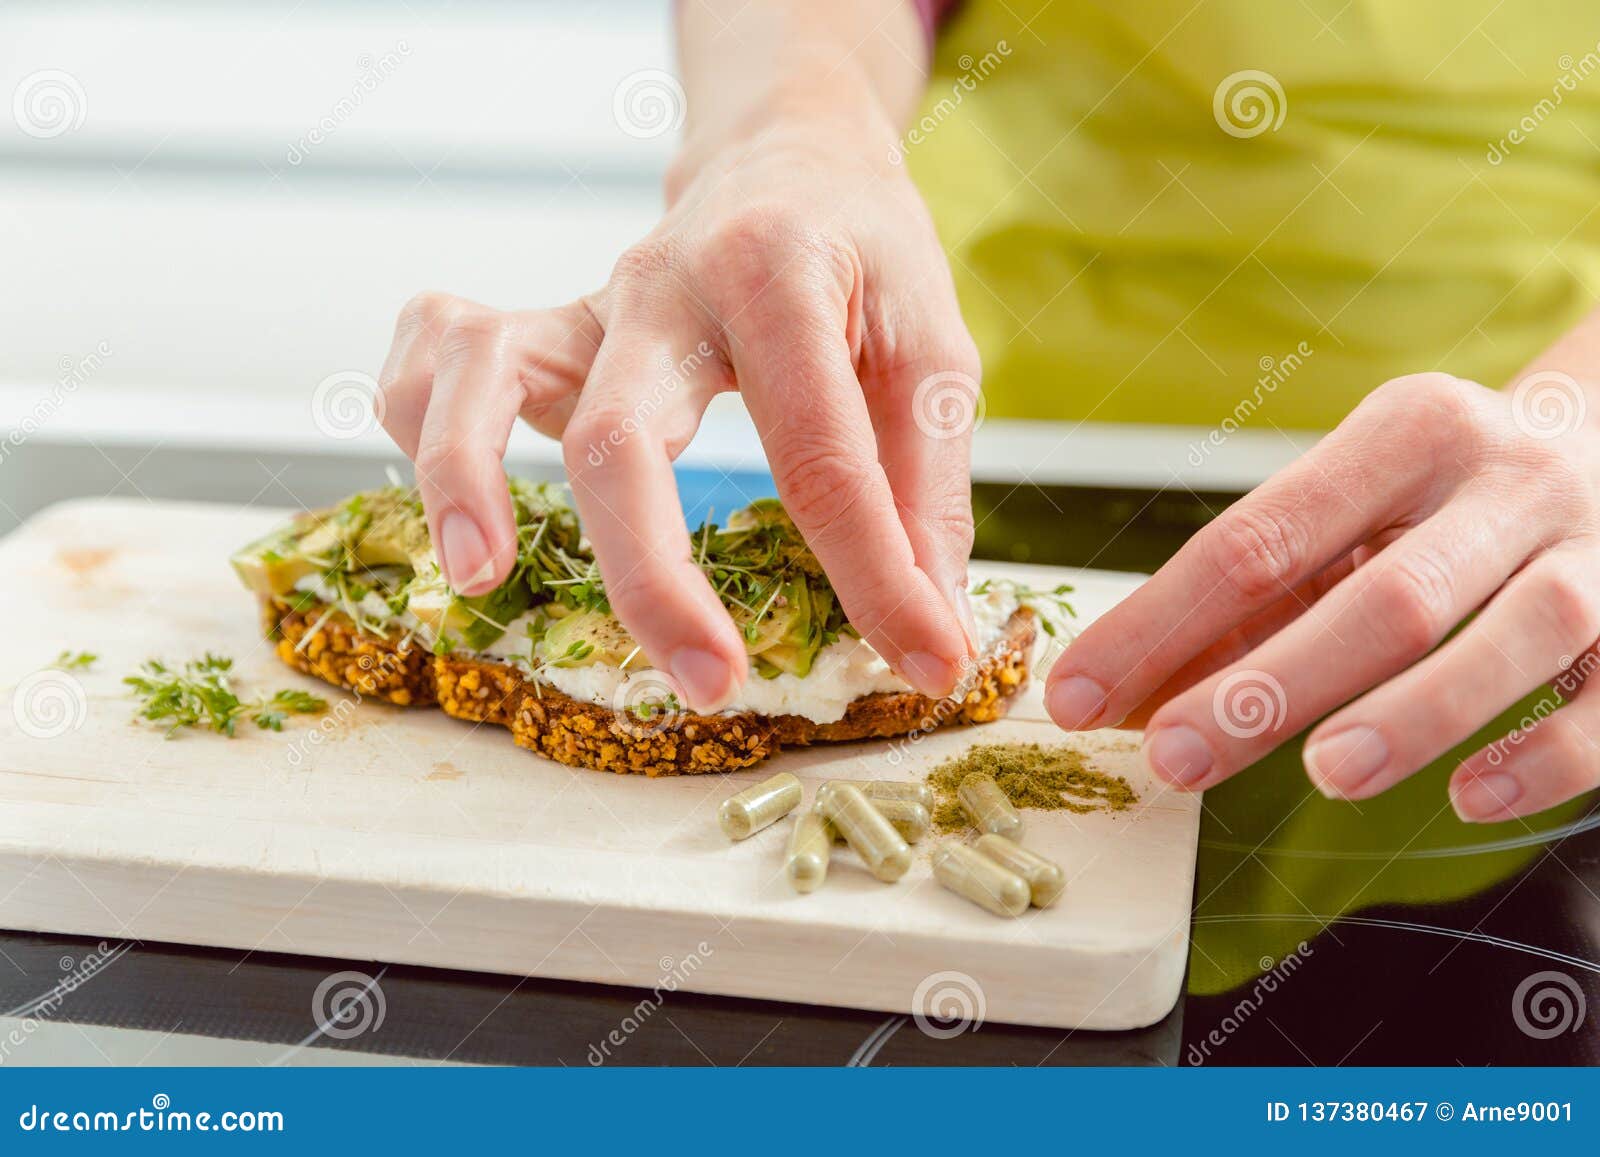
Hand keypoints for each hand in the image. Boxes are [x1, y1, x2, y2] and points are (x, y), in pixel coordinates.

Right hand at [375, 73, 977, 712]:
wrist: (787, 155)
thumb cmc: (861, 252)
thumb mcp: (929, 342)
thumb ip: (926, 476)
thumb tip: (930, 616)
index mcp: (778, 277)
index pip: (823, 454)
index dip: (876, 576)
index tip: (920, 661)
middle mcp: (664, 284)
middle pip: (622, 436)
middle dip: (653, 578)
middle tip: (709, 683)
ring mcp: (589, 302)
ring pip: (486, 374)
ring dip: (463, 478)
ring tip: (481, 581)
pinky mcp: (547, 322)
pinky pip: (439, 349)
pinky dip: (421, 420)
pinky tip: (464, 503)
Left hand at [1045, 372, 1599, 822]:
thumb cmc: (1451, 494)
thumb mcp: (1357, 509)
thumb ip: (1259, 601)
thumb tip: (1135, 695)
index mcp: (1405, 433)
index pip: (1259, 537)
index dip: (1160, 622)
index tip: (1079, 694)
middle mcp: (1505, 480)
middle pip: (1384, 593)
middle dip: (1270, 685)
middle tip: (1175, 755)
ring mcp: (1598, 551)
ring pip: (1514, 634)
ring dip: (1415, 712)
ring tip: (1325, 773)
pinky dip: (1544, 754)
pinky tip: (1471, 795)